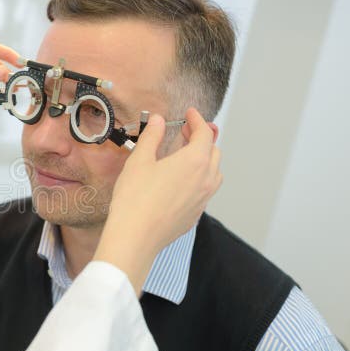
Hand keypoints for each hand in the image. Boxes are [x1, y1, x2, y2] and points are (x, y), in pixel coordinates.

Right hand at [94, 108, 221, 292]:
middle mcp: (205, 179)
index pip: (204, 133)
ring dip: (204, 159)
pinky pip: (205, 190)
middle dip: (201, 138)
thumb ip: (151, 137)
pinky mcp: (196, 214)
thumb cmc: (135, 199)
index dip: (197, 120)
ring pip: (214, 172)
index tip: (190, 114)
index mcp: (194, 161)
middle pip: (213, 151)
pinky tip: (181, 181)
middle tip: (185, 132)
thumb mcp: (139, 161)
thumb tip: (158, 121)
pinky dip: (199, 178)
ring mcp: (203, 199)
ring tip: (186, 156)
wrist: (136, 236)